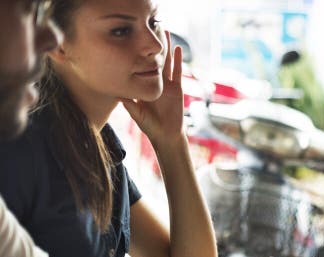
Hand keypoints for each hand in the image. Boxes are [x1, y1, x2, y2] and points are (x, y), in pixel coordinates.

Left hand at [121, 31, 183, 147]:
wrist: (167, 135)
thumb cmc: (150, 126)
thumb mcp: (137, 114)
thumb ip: (130, 105)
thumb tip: (118, 94)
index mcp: (143, 85)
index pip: (139, 66)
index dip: (137, 53)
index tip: (132, 40)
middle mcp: (155, 82)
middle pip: (153, 59)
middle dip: (152, 45)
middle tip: (150, 28)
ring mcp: (167, 84)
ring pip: (166, 62)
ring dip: (165, 47)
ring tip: (164, 31)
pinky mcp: (177, 88)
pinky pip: (178, 72)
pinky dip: (178, 60)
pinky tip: (178, 48)